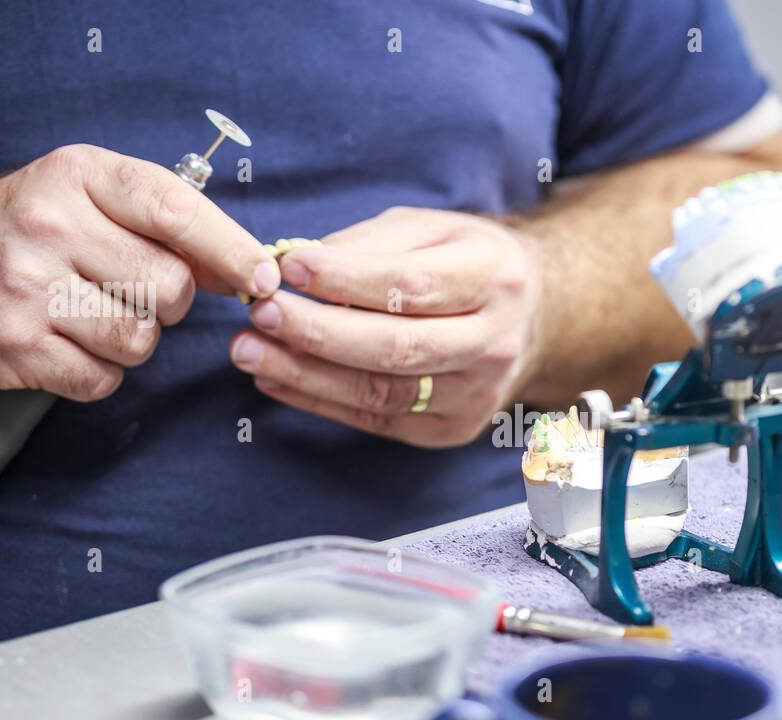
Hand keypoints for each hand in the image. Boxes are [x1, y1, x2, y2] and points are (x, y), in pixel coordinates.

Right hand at [0, 144, 278, 399]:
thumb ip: (171, 224)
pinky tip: (70, 344)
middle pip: (170, 286)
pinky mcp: (15, 346)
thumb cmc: (30, 232)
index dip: (231, 249)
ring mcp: (28, 289)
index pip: (174, 210)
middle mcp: (49, 226)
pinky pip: (103, 378)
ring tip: (93, 315)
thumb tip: (249, 269)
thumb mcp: (92, 198)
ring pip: (142, 339)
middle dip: (169, 300)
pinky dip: (99, 372)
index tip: (263, 277)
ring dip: (134, 339)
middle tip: (131, 289)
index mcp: (77, 176)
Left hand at [228, 207, 544, 446]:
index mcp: (494, 279)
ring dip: (307, 374)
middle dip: (320, 332)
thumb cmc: (466, 263)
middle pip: (398, 347)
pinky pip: (377, 419)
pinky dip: (319, 401)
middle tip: (262, 314)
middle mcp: (493, 343)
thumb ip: (368, 246)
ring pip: (383, 392)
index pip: (413, 287)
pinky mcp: (452, 429)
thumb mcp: (430, 229)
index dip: (347, 279)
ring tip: (251, 351)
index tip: (290, 267)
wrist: (531, 318)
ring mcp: (476, 394)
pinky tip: (275, 379)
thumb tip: (295, 264)